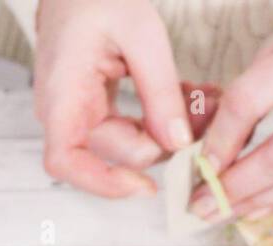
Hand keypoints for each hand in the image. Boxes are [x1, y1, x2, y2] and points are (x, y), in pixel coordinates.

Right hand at [33, 0, 209, 196]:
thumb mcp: (140, 33)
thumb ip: (160, 90)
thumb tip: (178, 142)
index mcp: (63, 95)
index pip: (66, 161)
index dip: (102, 183)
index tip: (145, 185)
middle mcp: (67, 112)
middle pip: (116, 154)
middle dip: (166, 141)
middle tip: (207, 115)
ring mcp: (83, 112)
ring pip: (135, 142)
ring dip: (175, 128)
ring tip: (209, 102)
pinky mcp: (102, 107)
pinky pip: (138, 126)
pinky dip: (169, 115)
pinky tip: (197, 97)